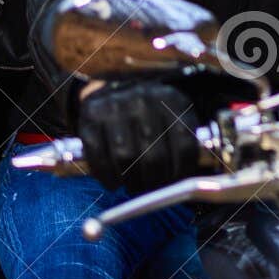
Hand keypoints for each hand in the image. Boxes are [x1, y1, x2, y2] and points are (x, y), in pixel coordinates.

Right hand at [76, 80, 199, 192]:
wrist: (112, 89)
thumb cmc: (148, 113)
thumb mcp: (172, 115)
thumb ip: (182, 140)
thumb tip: (187, 179)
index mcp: (171, 99)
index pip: (184, 143)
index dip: (182, 170)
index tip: (176, 181)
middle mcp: (143, 99)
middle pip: (153, 156)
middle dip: (154, 181)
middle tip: (152, 189)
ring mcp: (114, 106)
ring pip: (125, 157)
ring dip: (131, 181)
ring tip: (135, 187)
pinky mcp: (91, 116)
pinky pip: (98, 156)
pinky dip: (107, 176)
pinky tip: (114, 182)